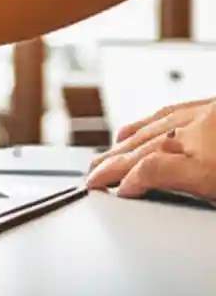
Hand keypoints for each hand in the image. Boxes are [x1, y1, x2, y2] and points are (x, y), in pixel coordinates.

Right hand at [86, 98, 215, 198]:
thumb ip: (190, 188)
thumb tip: (148, 188)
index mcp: (208, 166)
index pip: (151, 170)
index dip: (128, 182)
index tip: (115, 193)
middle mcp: (203, 134)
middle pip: (145, 149)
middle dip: (112, 165)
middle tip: (93, 179)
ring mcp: (207, 114)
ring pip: (150, 130)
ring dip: (121, 147)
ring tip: (103, 160)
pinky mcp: (212, 103)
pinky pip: (168, 112)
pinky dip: (142, 125)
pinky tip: (129, 133)